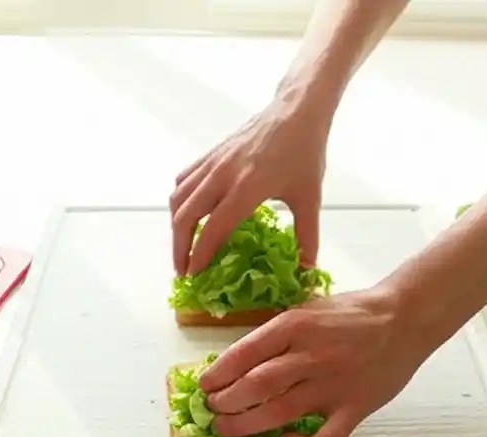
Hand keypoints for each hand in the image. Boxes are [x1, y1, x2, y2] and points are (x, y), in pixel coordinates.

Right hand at [170, 90, 332, 275]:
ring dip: (175, 226)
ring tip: (182, 247)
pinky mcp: (211, 154)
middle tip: (183, 270)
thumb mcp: (310, 197)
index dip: (200, 255)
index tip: (194, 276)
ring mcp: (214, 163)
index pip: (213, 229)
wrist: (296, 111)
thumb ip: (307, 236)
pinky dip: (180, 201)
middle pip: (185, 216)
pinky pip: (184, 180)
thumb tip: (307, 268)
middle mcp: (223, 175)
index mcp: (247, 188)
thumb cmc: (304, 152)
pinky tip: (188, 214)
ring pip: (179, 198)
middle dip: (180, 247)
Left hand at [198, 280, 444, 436]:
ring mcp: (333, 384)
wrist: (404, 318)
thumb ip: (279, 333)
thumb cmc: (353, 314)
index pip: (245, 352)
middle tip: (214, 410)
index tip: (205, 385)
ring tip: (229, 429)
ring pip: (279, 411)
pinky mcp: (355, 407)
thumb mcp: (308, 308)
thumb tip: (240, 359)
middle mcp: (311, 354)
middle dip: (226, 402)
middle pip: (255, 385)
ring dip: (246, 424)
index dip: (219, 372)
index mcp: (295, 325)